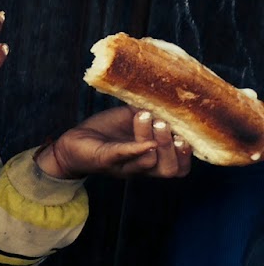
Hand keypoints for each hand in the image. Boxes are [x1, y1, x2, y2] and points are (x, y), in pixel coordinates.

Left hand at [37, 106, 191, 179]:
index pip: (179, 168)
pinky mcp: (103, 160)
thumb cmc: (107, 130)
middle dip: (173, 148)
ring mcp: (122, 166)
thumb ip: (154, 111)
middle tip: (166, 125)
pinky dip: (134, 149)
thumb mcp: (134, 118)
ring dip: (151, 137)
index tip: (190, 135)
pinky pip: (120, 156)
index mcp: (151, 159)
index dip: (187, 155)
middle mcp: (139, 168)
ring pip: (148, 161)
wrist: (74, 141)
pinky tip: (144, 142)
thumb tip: (173, 95)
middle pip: (168, 169)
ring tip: (146, 116)